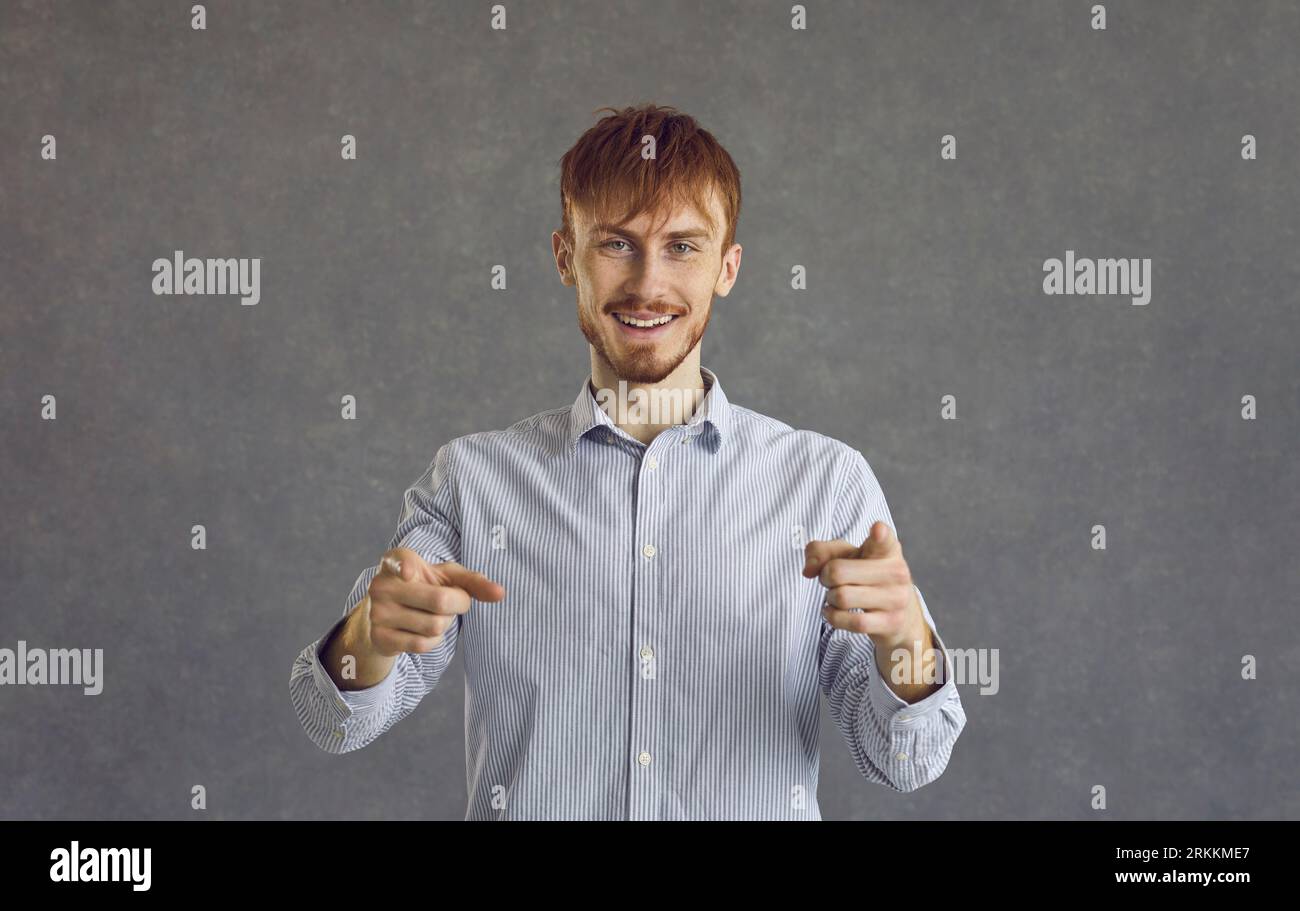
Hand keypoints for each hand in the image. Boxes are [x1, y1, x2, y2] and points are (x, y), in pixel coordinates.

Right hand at [364, 547, 506, 656]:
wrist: (384, 616)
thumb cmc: (423, 588)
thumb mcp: (446, 577)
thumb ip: (473, 581)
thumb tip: (500, 593)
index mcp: (396, 561)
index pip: (400, 560)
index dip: (406, 566)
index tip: (409, 573)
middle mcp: (382, 585)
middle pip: (440, 601)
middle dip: (459, 604)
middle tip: (454, 601)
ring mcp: (378, 612)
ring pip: (435, 626)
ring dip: (446, 623)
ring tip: (433, 614)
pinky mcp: (380, 637)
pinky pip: (423, 644)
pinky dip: (434, 640)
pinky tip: (423, 630)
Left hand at [802, 521, 925, 653]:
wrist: (899, 612)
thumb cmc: (866, 576)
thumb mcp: (846, 556)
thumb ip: (820, 552)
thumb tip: (809, 570)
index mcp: (887, 549)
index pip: (883, 539)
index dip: (879, 533)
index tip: (877, 530)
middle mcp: (897, 571)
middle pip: (838, 572)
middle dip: (825, 577)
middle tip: (831, 579)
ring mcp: (896, 598)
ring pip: (842, 597)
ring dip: (830, 598)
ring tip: (836, 596)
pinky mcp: (892, 623)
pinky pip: (853, 622)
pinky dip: (834, 617)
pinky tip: (833, 612)